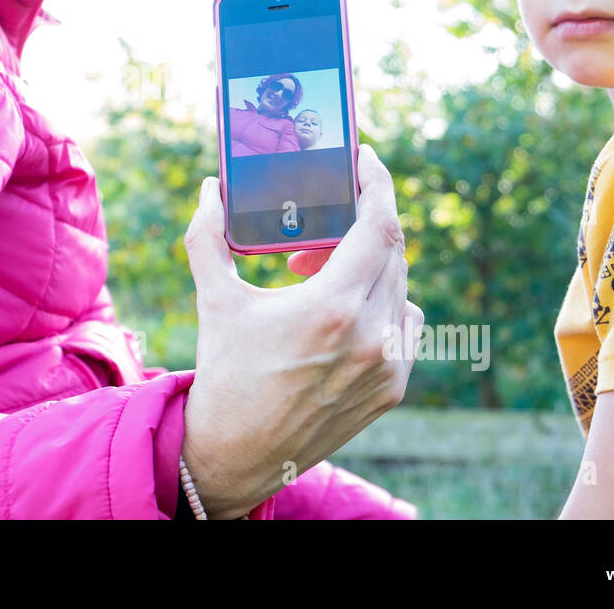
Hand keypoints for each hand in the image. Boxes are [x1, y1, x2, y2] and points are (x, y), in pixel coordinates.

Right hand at [180, 144, 422, 517]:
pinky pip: (405, 325)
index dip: (378, 185)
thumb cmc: (224, 372)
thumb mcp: (215, 298)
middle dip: (359, 226)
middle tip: (324, 221)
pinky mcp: (392, 389)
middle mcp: (371, 336)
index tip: (365, 160)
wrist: (235, 452)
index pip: (380, 226)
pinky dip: (383, 305)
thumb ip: (209, 235)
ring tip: (322, 273)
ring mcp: (388, 366)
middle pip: (391, 252)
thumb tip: (212, 189)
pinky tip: (346, 310)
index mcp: (332, 307)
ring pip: (400, 287)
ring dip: (369, 266)